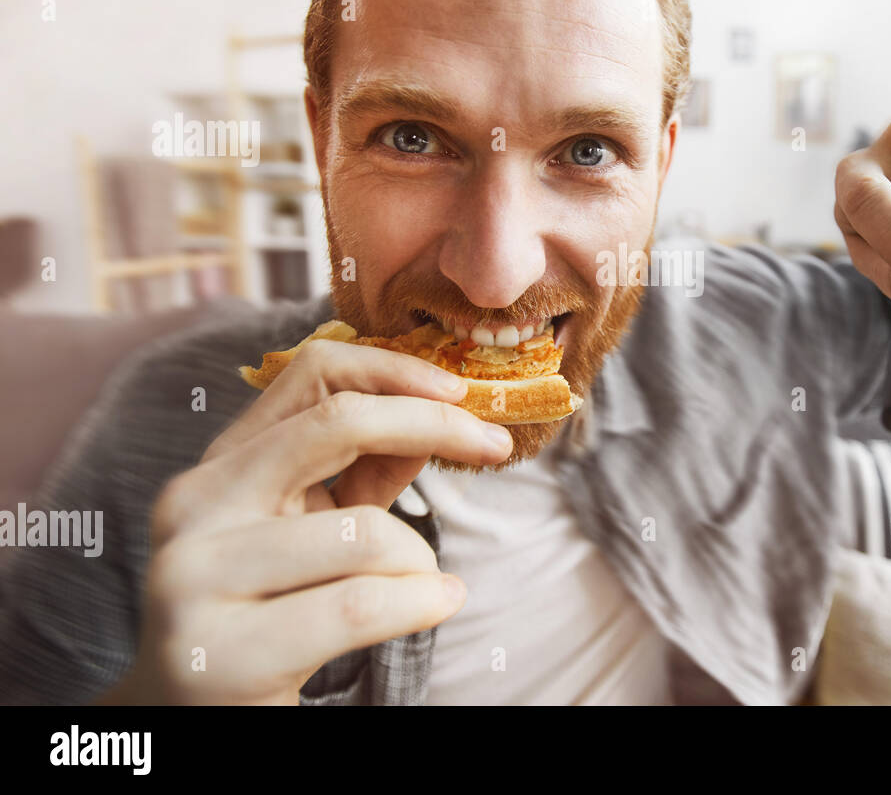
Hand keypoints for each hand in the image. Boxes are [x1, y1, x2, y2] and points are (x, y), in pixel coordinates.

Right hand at [100, 339, 512, 704]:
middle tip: (496, 444)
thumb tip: (441, 415)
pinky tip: (438, 604)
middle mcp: (194, 505)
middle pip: (338, 423)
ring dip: (421, 559)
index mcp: (219, 465)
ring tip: (426, 586)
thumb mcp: (315, 531)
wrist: (196, 720)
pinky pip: (360, 605)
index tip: (462, 392)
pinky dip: (421, 602)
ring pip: (364, 532)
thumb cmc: (269, 616)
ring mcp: (194, 575)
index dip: (396, 370)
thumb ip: (366, 473)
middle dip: (433, 425)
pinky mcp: (220, 650)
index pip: (311, 372)